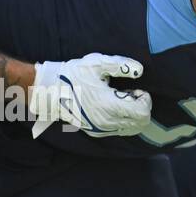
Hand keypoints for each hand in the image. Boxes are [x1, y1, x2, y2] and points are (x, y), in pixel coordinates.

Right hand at [30, 54, 152, 138]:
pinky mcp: (97, 132)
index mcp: (110, 106)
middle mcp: (108, 122)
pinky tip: (112, 106)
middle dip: (141, 107)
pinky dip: (123, 120)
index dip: (145, 100)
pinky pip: (120, 130)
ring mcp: (102, 129)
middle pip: (141, 123)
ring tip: (121, 99)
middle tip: (130, 94)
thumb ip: (121, 65)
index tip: (136, 89)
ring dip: (133, 114)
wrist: (50, 90)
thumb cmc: (74, 74)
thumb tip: (139, 70)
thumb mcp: (97, 63)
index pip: (143, 112)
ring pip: (132, 128)